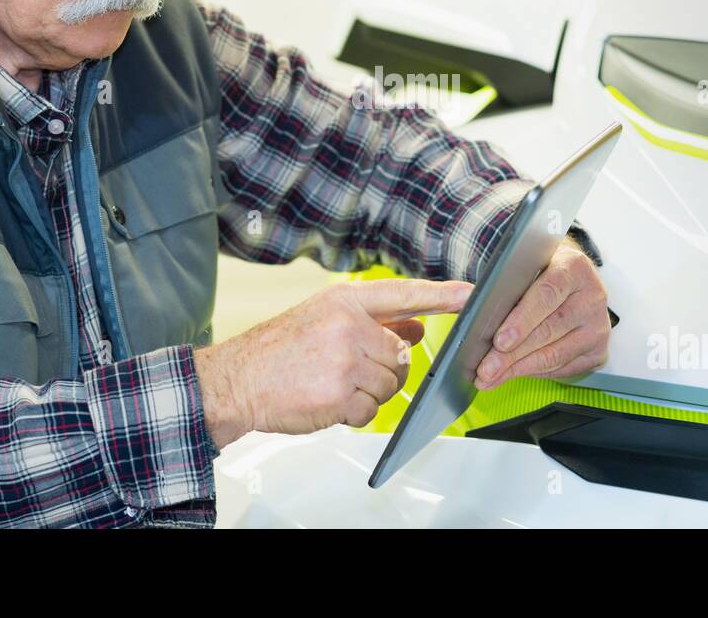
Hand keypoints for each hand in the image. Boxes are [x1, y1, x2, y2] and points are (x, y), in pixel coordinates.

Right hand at [195, 278, 471, 447]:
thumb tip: (414, 328)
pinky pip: (372, 410)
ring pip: (391, 384)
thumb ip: (372, 321)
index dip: (442, 296)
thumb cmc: (277, 352)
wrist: (235, 381)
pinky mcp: (340, 394)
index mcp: (345, 300)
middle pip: (401, 354)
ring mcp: (345, 360)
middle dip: (382, 369)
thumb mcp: (324, 319)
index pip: (405, 294)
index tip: (472, 295)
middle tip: (345, 369)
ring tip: (332, 384)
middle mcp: (348, 325)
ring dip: (368, 393)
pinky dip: (355, 413)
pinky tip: (327, 401)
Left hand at [474, 240, 609, 389]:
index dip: (522, 320)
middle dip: (512, 354)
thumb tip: (465, 304)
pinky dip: (534, 373)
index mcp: (574, 267)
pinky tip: (514, 372)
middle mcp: (593, 295)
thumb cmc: (540, 273)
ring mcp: (599, 325)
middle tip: (486, 368)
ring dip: (519, 369)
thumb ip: (502, 284)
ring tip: (491, 376)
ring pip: (555, 354)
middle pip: (549, 330)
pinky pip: (562, 368)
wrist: (567, 279)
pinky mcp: (598, 350)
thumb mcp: (523, 266)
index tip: (500, 341)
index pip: (547, 295)